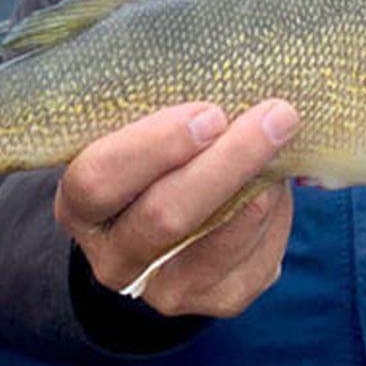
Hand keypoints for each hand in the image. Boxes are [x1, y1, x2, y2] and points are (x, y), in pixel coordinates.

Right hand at [54, 100, 298, 317]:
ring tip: (284, 136)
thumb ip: (160, 105)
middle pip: (164, 215)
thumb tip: (224, 65)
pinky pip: (257, 260)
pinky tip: (279, 180)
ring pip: (219, 241)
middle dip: (225, 162)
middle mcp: (114, 258)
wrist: (171, 223)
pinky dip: (276, 215)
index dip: (153, 146)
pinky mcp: (219, 301)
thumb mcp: (137, 130)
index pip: (98, 180)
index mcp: (80, 205)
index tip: (208, 112)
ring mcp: (166, 289)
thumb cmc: (157, 156)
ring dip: (261, 185)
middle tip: (272, 116)